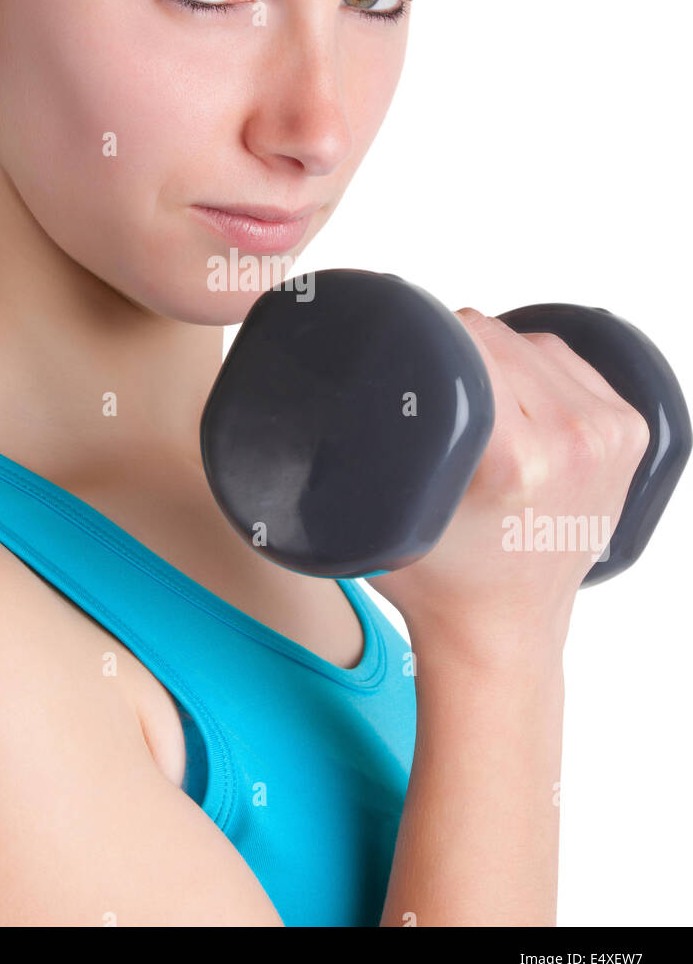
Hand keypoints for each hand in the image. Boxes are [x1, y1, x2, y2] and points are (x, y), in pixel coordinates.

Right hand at [367, 309, 650, 657]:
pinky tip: (515, 396)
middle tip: (429, 385)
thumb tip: (333, 369)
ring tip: (472, 398)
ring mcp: (609, 435)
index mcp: (517, 457)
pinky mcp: (629, 433)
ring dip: (499, 355)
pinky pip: (570, 364)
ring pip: (535, 342)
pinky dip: (539, 368)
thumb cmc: (439, 581)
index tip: (401, 348)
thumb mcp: (383, 512)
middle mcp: (574, 440)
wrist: (502, 633)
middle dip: (457, 346)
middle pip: (499, 336)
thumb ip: (362, 445)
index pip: (465, 338)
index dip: (425, 331)